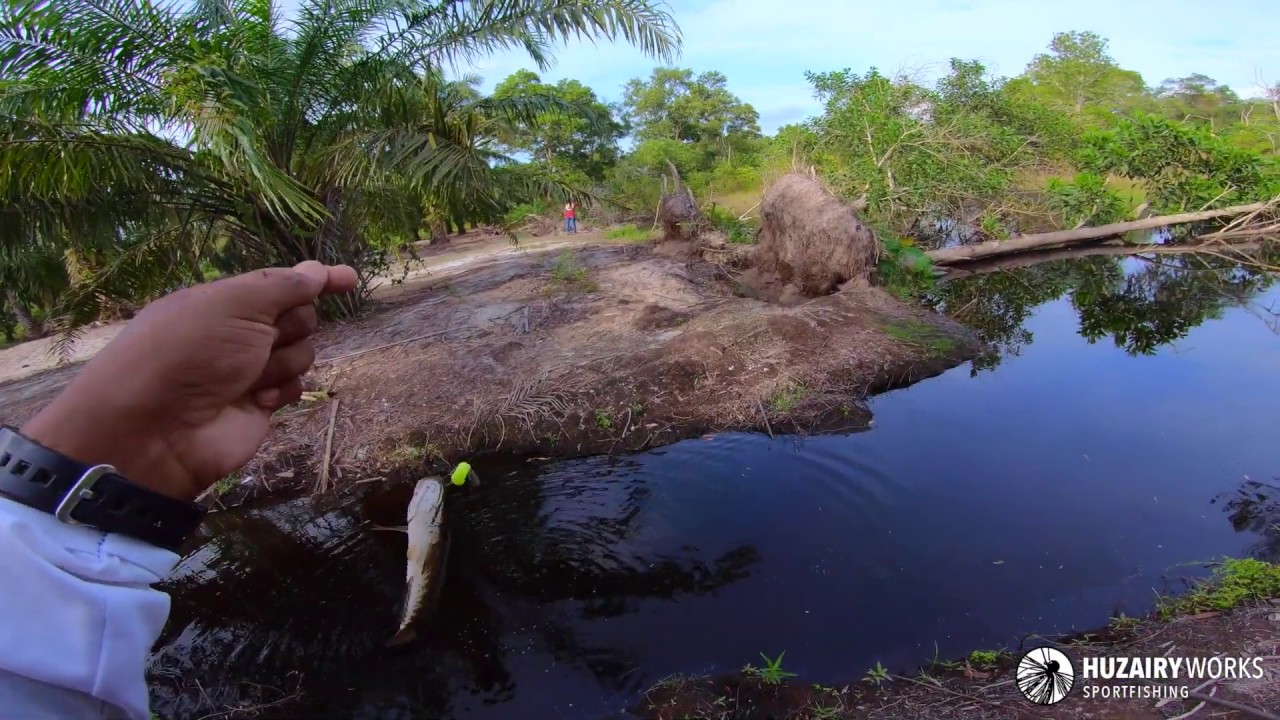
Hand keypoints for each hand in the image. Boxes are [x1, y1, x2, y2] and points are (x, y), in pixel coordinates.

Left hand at [22, 262, 357, 500]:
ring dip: (281, 361)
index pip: (280, 282)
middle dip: (291, 325)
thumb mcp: (234, 304)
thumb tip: (317, 270)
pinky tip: (257, 400)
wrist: (158, 427)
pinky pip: (293, 387)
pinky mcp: (260, 404)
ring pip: (301, 353)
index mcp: (225, 300)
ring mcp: (250, 370)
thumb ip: (282, 286)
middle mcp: (238, 332)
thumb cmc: (190, 351)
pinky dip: (280, 390)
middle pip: (298, 317)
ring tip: (249, 377)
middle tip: (265, 337)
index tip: (349, 279)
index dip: (315, 278)